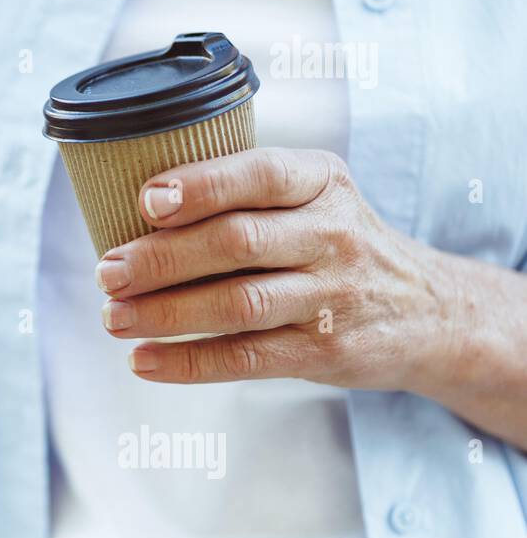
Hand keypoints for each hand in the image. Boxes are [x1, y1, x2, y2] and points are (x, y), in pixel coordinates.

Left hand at [95, 147, 447, 391]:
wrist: (429, 310)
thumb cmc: (336, 242)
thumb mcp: (312, 195)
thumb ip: (243, 193)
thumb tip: (135, 209)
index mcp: (321, 181)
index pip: (260, 175)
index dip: (201, 187)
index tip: (146, 201)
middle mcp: (332, 234)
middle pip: (236, 243)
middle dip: (161, 258)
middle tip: (107, 271)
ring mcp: (332, 296)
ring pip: (237, 304)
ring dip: (164, 312)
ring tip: (113, 317)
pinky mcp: (325, 351)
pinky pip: (246, 358)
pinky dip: (188, 362)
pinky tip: (145, 360)